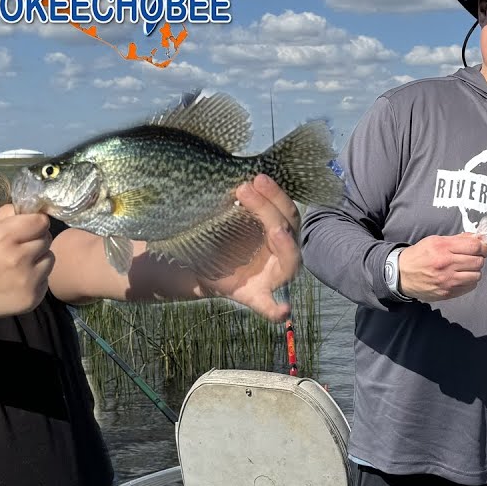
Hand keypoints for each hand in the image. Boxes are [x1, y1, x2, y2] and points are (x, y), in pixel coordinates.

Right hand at [0, 204, 53, 319]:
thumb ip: (7, 215)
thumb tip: (33, 208)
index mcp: (3, 237)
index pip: (41, 221)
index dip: (35, 223)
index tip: (27, 228)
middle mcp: (18, 259)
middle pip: (47, 239)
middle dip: (35, 240)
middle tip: (18, 248)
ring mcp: (27, 281)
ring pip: (50, 258)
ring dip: (39, 259)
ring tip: (18, 265)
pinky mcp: (32, 298)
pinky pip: (46, 279)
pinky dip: (36, 278)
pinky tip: (16, 281)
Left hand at [197, 175, 298, 321]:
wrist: (197, 265)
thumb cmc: (218, 236)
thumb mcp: (225, 215)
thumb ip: (237, 200)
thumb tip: (236, 174)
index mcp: (277, 229)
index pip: (284, 209)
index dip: (274, 194)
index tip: (255, 178)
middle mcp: (279, 252)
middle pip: (287, 229)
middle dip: (271, 208)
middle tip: (245, 189)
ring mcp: (271, 276)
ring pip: (290, 264)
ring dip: (286, 246)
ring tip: (276, 232)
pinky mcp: (255, 296)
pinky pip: (269, 306)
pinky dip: (277, 309)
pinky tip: (283, 311)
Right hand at [398, 233, 486, 301]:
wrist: (402, 274)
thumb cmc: (420, 255)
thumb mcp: (435, 240)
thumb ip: (458, 239)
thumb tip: (478, 238)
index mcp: (443, 247)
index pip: (474, 246)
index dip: (483, 246)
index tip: (482, 247)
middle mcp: (446, 264)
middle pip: (478, 261)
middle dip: (479, 258)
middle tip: (474, 257)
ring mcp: (447, 280)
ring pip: (477, 275)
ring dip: (475, 271)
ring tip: (467, 268)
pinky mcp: (448, 292)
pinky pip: (470, 287)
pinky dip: (469, 281)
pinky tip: (461, 277)